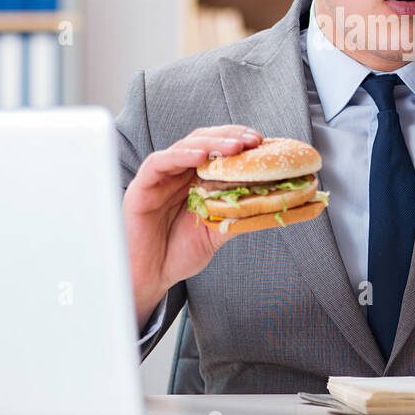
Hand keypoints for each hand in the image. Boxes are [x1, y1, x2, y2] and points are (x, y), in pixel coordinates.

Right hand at [124, 125, 262, 326]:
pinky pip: (159, 163)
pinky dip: (180, 156)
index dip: (239, 141)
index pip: (218, 149)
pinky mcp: (142, 186)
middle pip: (204, 141)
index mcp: (195, 179)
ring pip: (185, 147)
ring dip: (212, 143)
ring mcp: (160, 177)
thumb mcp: (217, 231)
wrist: (151, 277)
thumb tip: (273, 203)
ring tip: (235, 147)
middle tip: (253, 141)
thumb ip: (238, 214)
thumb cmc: (179, 253)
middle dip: (230, 137)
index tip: (263, 143)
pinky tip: (201, 156)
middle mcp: (178, 173)